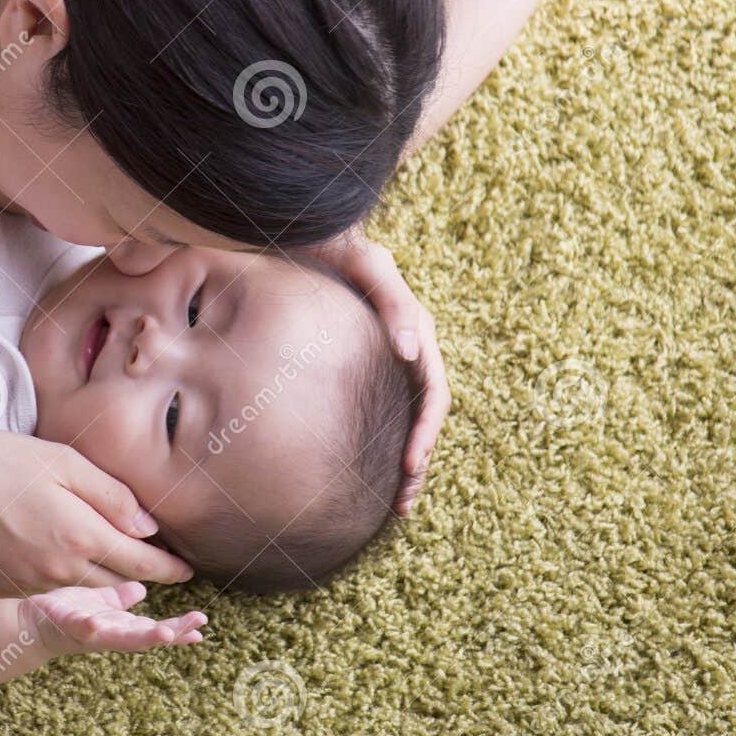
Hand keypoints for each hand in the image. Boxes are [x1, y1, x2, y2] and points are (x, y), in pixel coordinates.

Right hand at [0, 427, 194, 596]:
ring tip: (129, 575)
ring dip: (110, 585)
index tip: (188, 567)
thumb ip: (112, 496)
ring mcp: (29, 586)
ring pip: (85, 592)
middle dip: (145, 578)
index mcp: (80, 536)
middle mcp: (59, 571)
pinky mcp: (3, 589)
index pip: (142, 561)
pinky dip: (70, 585)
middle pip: (118, 582)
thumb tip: (149, 527)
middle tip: (167, 571)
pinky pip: (50, 594)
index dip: (169, 566)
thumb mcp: (63, 462)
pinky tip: (74, 568)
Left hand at [20, 582, 206, 655]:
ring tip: (164, 633)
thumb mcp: (100, 601)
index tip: (203, 626)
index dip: (180, 628)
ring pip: (120, 638)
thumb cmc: (67, 611)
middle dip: (172, 634)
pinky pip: (81, 627)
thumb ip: (120, 597)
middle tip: (196, 629)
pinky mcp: (68, 626)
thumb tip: (143, 588)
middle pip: (146, 637)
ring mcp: (90, 632)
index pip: (156, 627)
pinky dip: (90, 626)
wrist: (31, 623)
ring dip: (142, 638)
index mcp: (121, 625)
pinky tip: (98, 622)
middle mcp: (110, 633)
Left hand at [318, 227, 448, 513]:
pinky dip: (379, 442)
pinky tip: (366, 471)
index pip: (433, 392)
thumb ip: (391, 299)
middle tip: (404, 505)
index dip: (426, 431)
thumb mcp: (363, 261)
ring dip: (405, 461)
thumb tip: (414, 352)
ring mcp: (383, 358)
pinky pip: (377, 410)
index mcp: (415, 328)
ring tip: (396, 504)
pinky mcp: (360, 364)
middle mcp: (405, 347)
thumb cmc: (333, 242)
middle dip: (418, 461)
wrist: (302, 230)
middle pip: (423, 415)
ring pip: (403, 419)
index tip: (410, 465)